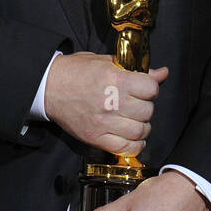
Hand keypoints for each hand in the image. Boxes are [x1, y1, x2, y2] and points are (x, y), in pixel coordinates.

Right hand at [44, 53, 167, 156]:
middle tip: (137, 104)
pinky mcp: (95, 137)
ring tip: (134, 120)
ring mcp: (104, 122)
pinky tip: (132, 137)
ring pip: (140, 131)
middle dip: (146, 107)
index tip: (145, 88)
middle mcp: (112, 102)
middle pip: (147, 111)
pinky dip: (134, 145)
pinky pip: (125, 148)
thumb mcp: (106, 62)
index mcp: (115, 80)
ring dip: (142, 126)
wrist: (48, 86)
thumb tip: (162, 73)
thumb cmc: (76, 71)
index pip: (151, 88)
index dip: (151, 88)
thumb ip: (135, 69)